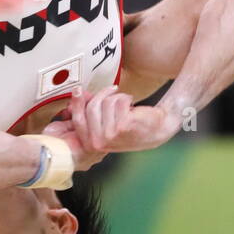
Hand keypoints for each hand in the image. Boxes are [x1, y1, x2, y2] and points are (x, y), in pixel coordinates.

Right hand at [56, 86, 179, 163]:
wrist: (157, 130)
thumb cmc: (130, 125)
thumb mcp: (106, 121)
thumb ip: (90, 109)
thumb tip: (78, 93)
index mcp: (91, 143)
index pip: (78, 119)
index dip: (77, 103)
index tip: (77, 89)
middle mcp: (99, 142)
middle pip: (91, 107)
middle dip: (103, 94)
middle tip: (113, 91)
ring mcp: (111, 135)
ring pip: (105, 102)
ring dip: (118, 97)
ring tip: (126, 106)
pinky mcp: (123, 126)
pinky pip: (118, 101)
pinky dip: (127, 98)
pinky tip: (133, 107)